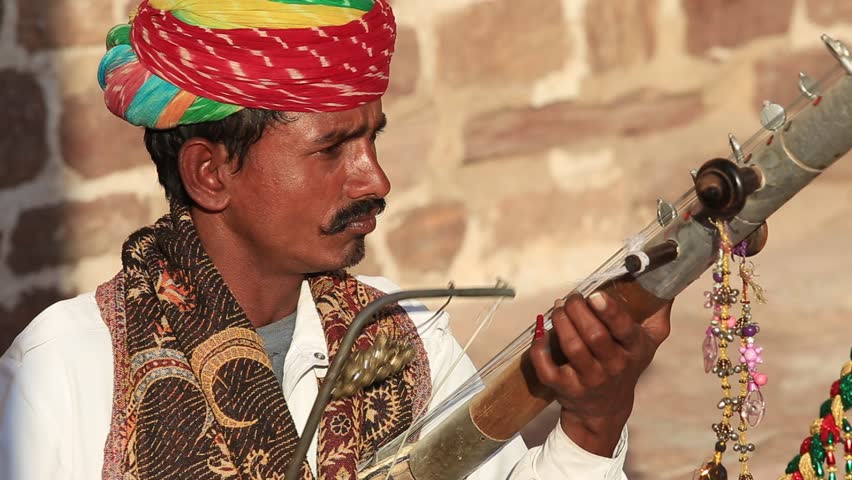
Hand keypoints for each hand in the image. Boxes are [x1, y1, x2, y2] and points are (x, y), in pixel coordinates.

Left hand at [529, 292, 671, 456]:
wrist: (606, 408)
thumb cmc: (625, 363)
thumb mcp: (647, 342)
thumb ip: (657, 314)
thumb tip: (665, 285)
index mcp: (633, 350)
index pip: (624, 330)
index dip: (608, 311)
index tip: (595, 295)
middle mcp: (613, 366)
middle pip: (594, 335)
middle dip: (578, 311)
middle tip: (571, 298)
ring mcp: (589, 379)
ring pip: (572, 348)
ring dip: (561, 323)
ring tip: (558, 308)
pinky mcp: (566, 388)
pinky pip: (548, 369)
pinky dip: (540, 349)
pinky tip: (540, 332)